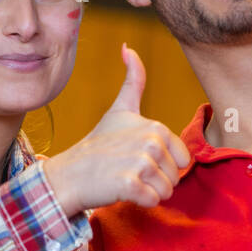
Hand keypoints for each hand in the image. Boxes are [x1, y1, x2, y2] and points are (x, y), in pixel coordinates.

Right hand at [43, 44, 191, 215]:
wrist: (69, 174)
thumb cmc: (98, 146)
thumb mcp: (120, 110)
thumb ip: (133, 80)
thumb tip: (128, 47)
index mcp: (155, 126)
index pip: (182, 159)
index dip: (163, 165)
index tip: (137, 159)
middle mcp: (150, 141)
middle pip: (176, 177)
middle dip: (156, 181)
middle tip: (129, 172)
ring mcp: (139, 163)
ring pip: (166, 191)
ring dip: (148, 194)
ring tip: (125, 181)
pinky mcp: (129, 184)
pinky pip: (152, 202)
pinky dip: (140, 203)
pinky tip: (121, 192)